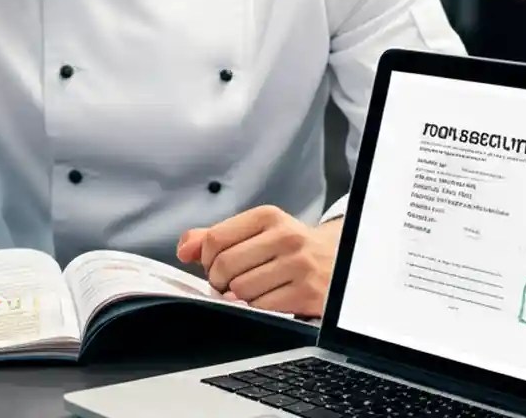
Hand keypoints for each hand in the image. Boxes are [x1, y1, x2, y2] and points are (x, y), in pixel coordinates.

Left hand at [176, 206, 342, 317]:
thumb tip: (184, 249)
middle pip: (225, 265)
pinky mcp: (307, 293)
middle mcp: (286, 236)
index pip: (215, 239)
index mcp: (268, 216)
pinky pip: (261, 308)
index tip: (214, 265)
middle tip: (230, 283)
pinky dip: (257, 309)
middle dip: (220, 281)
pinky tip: (268, 300)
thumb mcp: (258, 232)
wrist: (341, 262)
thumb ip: (216, 237)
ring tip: (252, 291)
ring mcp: (299, 265)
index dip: (206, 259)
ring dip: (238, 298)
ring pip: (241, 290)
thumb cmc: (291, 248)